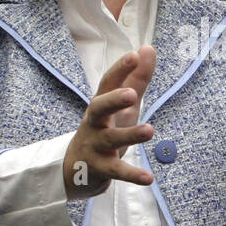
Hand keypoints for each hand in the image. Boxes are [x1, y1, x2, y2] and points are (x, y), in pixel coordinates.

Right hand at [63, 46, 156, 199]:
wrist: (74, 169)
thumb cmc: (104, 129)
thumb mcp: (122, 105)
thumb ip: (137, 78)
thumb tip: (148, 48)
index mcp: (101, 104)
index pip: (108, 83)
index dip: (120, 69)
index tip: (135, 54)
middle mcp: (96, 122)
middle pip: (99, 107)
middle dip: (113, 100)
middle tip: (131, 94)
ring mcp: (96, 145)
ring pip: (111, 139)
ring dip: (130, 135)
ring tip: (150, 130)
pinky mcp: (100, 168)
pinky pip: (116, 172)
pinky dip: (132, 175)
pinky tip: (149, 178)